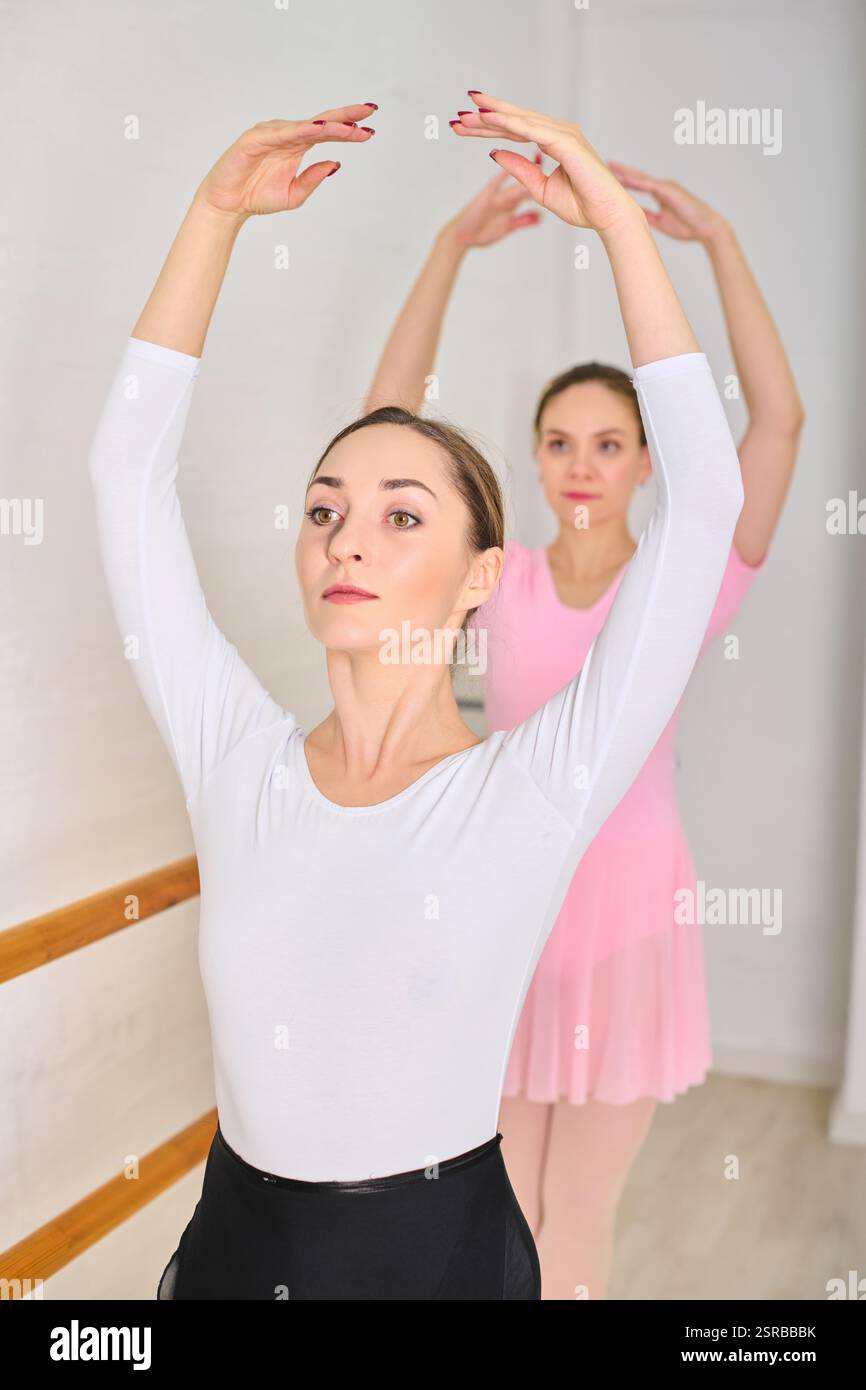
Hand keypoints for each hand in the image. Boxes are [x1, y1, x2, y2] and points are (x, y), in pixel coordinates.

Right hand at [193, 104, 376, 218]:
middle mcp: (287, 135)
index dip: (348, 129)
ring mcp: (271, 134)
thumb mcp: (295, 195)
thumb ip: (314, 179)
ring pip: (305, 126)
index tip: (370, 130)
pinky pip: (281, 133)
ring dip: (329, 126)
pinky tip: (317, 128)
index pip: (327, 132)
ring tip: (351, 128)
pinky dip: (300, 129)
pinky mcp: (255, 139)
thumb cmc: (258, 196)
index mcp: (298, 146)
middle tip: (369, 111)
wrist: (229, 205)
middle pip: (321, 122)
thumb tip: (336, 164)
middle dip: (346, 116)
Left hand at [451, 91, 636, 234]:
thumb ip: (520, 170)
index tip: (465, 124)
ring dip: (493, 116)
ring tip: (468, 112)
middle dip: (486, 116)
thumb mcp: (541, 189)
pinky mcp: (566, 142)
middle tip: (459, 112)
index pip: (515, 131)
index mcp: (553, 142)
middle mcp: (558, 132)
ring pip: (520, 121)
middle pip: (514, 120)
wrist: (607, 216)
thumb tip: (494, 154)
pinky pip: (532, 130)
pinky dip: (510, 123)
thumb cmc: (583, 205)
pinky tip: (490, 119)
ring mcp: (563, 134)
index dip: (489, 127)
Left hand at [606, 161, 724, 242]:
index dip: (623, 179)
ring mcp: (666, 187)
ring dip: (626, 172)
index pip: (638, 184)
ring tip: (611, 167)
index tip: (608, 176)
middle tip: (604, 164)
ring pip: (642, 177)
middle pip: (637, 176)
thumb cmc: (687, 226)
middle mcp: (662, 187)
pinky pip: (651, 185)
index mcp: (660, 194)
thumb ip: (649, 217)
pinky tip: (626, 179)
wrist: (707, 228)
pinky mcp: (671, 191)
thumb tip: (633, 217)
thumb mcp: (661, 223)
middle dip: (621, 170)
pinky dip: (638, 181)